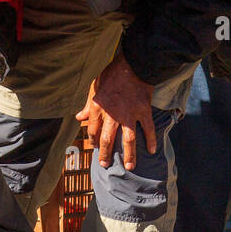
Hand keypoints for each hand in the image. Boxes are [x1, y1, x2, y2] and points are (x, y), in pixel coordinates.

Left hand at [75, 55, 156, 170]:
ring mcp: (129, 114)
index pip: (92, 130)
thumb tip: (79, 117)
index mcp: (97, 108)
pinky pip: (147, 129)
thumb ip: (87, 104)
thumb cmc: (112, 74)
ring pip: (128, 140)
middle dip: (106, 154)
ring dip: (129, 155)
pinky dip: (151, 140)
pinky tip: (152, 151)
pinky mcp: (143, 111)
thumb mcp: (94, 87)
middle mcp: (112, 115)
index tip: (95, 146)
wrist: (133, 64)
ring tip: (129, 167)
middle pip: (107, 140)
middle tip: (105, 164)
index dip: (92, 140)